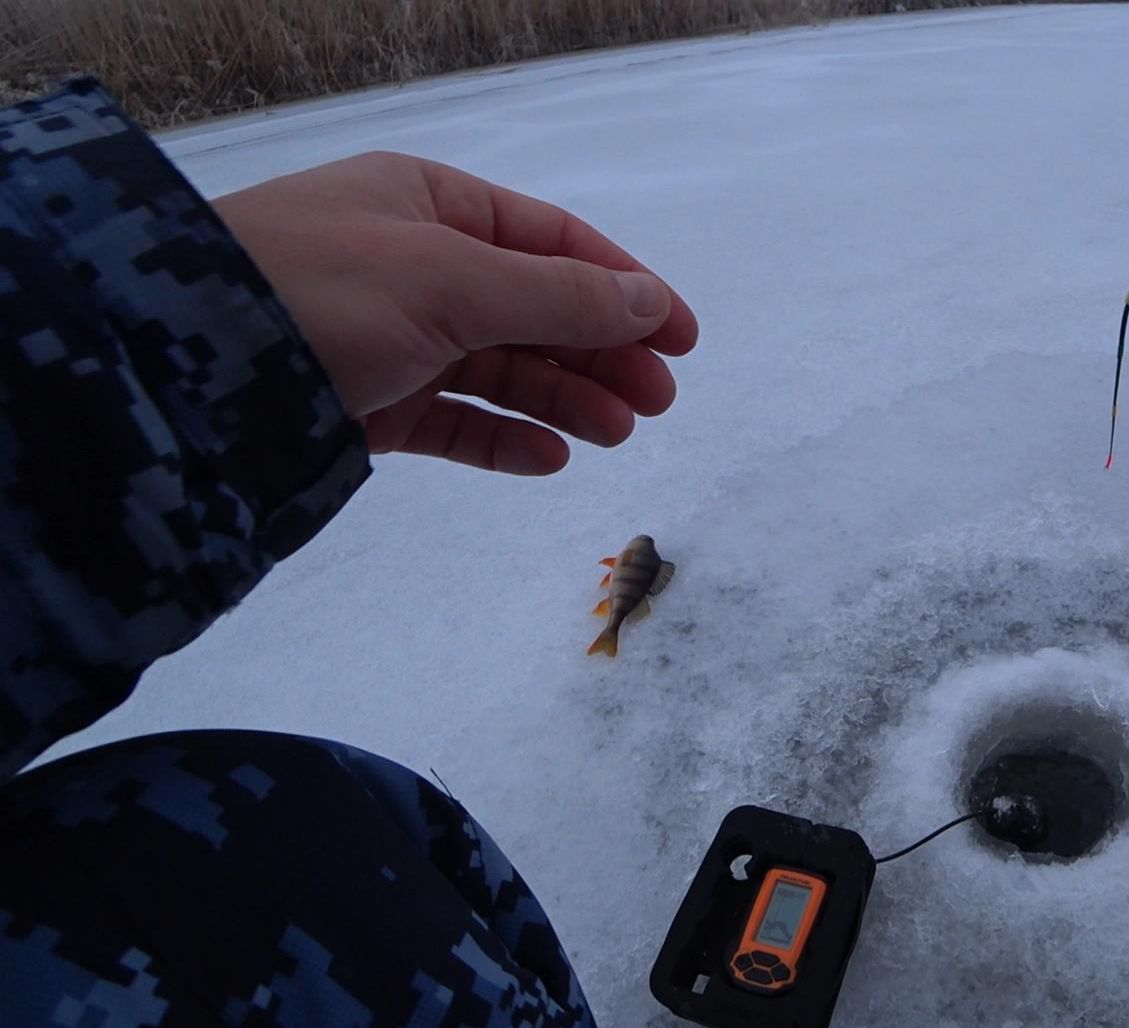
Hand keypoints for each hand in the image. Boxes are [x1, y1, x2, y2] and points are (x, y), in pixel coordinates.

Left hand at [213, 152, 698, 474]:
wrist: (177, 366)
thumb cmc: (321, 290)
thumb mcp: (452, 280)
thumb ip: (560, 297)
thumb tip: (652, 301)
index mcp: (430, 203)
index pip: (552, 241)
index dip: (625, 289)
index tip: (683, 341)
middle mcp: (414, 263)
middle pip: (534, 307)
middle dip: (601, 352)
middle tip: (659, 401)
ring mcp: (391, 335)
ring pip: (500, 366)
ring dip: (564, 397)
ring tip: (617, 433)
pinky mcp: (368, 402)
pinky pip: (454, 417)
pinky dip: (503, 436)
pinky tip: (549, 456)